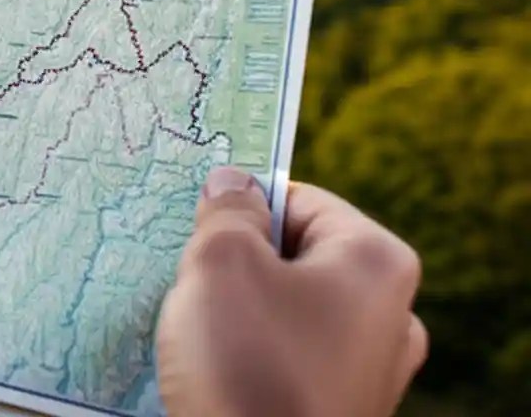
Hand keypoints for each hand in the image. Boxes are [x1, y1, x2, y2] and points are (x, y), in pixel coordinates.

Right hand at [157, 168, 427, 416]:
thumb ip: (227, 212)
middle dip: (237, 261)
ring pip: (286, 311)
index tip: (196, 224)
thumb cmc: (247, 366)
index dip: (242, 205)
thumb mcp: (220, 264)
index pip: (300, 200)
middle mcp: (389, 315)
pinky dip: (249, 356)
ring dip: (237, 311)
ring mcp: (366, 370)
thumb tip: (232, 182)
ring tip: (193, 326)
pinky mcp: (336, 409)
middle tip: (189, 274)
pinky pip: (287, 360)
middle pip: (295, 257)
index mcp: (376, 263)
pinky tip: (211, 368)